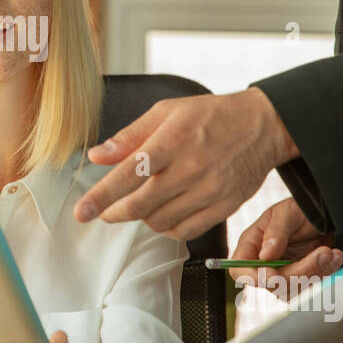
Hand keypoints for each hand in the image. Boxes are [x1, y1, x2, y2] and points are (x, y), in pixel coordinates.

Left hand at [73, 87, 299, 241]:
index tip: (81, 212)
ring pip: (160, 222)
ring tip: (140, 203)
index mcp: (173, 140)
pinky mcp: (224, 207)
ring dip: (141, 218)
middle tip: (104, 211)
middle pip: (141, 205)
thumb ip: (129, 136)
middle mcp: (191, 168)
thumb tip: (97, 156)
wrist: (262, 126)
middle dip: (114, 213)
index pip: (129, 174)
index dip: (101, 196)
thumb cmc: (210, 116)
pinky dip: (167, 227)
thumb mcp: (166, 112)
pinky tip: (163, 213)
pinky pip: (185, 231)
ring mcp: (209, 191)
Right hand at [229, 196, 341, 290]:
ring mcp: (281, 273)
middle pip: (271, 284)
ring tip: (330, 251)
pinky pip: (310, 287)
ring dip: (316, 272)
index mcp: (251, 244)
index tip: (274, 275)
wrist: (322, 214)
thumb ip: (276, 233)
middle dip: (299, 271)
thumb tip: (265, 255)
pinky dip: (325, 272)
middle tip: (322, 252)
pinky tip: (334, 256)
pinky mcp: (300, 280)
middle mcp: (263, 263)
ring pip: (293, 289)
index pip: (239, 269)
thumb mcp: (287, 213)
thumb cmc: (298, 209)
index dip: (253, 277)